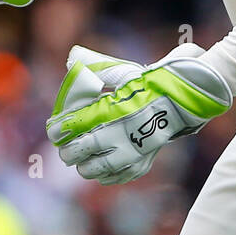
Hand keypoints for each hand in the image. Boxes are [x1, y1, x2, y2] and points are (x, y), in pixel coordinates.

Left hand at [46, 43, 232, 184]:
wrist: (182, 101)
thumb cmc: (149, 85)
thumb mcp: (123, 72)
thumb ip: (95, 68)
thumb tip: (72, 58)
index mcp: (112, 110)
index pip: (75, 125)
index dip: (60, 130)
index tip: (53, 130)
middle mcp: (121, 134)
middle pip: (82, 150)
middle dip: (68, 151)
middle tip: (64, 148)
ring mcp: (133, 152)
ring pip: (96, 169)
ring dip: (84, 166)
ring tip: (80, 161)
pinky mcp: (142, 163)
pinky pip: (116, 177)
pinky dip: (105, 175)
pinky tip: (100, 168)